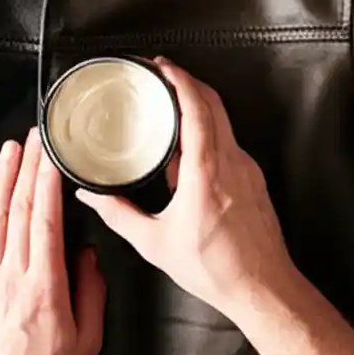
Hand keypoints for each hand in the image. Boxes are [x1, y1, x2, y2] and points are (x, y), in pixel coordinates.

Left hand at [0, 129, 105, 354]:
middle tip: (34, 137)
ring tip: (9, 150)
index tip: (52, 153)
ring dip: (0, 179)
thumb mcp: (88, 339)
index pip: (44, 219)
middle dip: (27, 168)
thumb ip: (90, 292)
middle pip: (18, 209)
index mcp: (44, 286)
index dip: (46, 181)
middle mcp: (11, 276)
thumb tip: (88, 254)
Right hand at [75, 58, 296, 323]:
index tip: (160, 66)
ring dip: (197, 105)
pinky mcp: (252, 180)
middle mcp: (231, 163)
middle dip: (186, 82)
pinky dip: (207, 130)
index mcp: (207, 172)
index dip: (179, 79)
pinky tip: (187, 144)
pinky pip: (227, 142)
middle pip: (213, 104)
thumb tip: (91, 196)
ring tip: (169, 104)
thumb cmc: (215, 269)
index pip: (197, 108)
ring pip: (223, 121)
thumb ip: (119, 214)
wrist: (263, 288)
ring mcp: (246, 170)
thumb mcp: (155, 243)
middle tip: (159, 74)